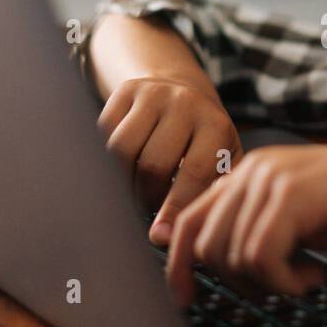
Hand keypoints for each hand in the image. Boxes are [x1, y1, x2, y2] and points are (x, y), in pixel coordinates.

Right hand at [96, 75, 243, 227]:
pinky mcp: (126, 89)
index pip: (193, 173)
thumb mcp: (223, 163)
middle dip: (146, 197)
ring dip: (121, 180)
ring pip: (121, 149)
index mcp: (216, 125)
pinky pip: (104, 133)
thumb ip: (210, 195)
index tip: (159, 236)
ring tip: (133, 191)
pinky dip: (105, 157)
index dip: (174, 209)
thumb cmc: (206, 142)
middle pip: (152, 164)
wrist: (186, 93)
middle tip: (148, 209)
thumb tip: (181, 237)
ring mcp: (154, 92)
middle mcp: (186, 103)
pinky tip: (120, 168)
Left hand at [153, 142, 326, 308]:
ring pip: (232, 255)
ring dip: (267, 283)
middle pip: (204, 244)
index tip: (184, 299)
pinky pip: (261, 259)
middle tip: (276, 289)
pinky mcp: (292, 197)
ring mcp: (270, 180)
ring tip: (304, 278)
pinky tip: (313, 276)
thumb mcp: (299, 218)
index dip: (178, 264)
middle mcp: (253, 170)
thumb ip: (257, 230)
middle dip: (234, 281)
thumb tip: (218, 266)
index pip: (190, 218)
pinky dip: (284, 282)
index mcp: (249, 172)